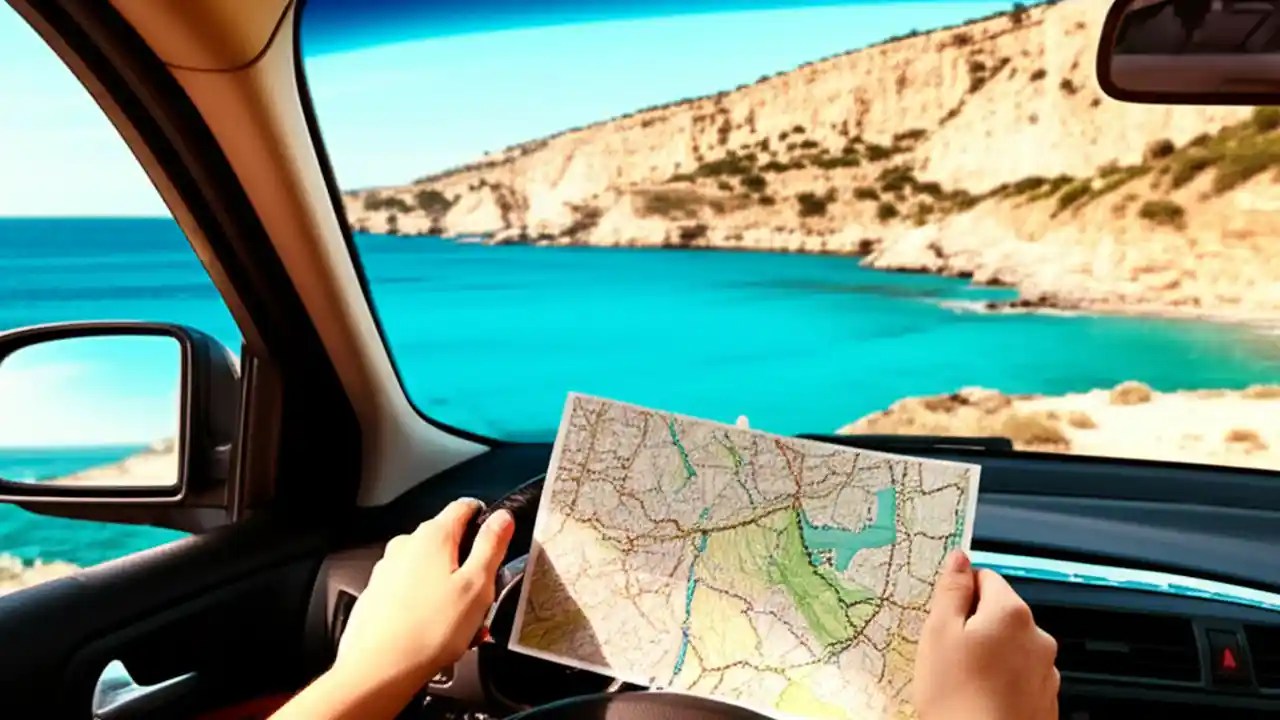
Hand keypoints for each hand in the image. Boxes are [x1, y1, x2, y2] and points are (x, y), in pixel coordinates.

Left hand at [333, 498, 514, 690]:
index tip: (497, 541)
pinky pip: (411, 589)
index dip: (485, 520)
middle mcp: (406, 544)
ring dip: (448, 588)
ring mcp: (388, 569)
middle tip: (482, 597)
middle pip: (447, 541)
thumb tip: (501, 518)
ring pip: (429, 568)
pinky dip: (426, 603)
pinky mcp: (378, 593)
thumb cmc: (429, 630)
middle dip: (467, 564)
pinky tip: (436, 631)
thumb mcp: (477, 585)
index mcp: (433, 535)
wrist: (378, 669)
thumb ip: (491, 546)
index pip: (464, 507)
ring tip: (461, 624)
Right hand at [913, 550, 1058, 719]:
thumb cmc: (955, 697)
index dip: (960, 595)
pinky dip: (1001, 682)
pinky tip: (980, 699)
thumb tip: (959, 559)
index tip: (942, 618)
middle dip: (974, 628)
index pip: (986, 579)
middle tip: (945, 654)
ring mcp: (1046, 673)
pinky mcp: (1045, 702)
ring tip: (962, 683)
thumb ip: (951, 591)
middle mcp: (1038, 638)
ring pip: (1010, 648)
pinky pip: (1019, 678)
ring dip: (989, 656)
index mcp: (1012, 613)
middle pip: (1000, 614)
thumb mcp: (938, 634)